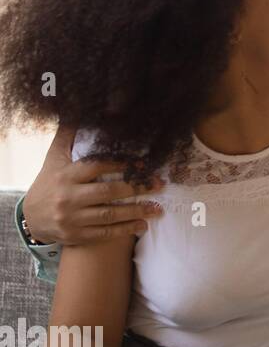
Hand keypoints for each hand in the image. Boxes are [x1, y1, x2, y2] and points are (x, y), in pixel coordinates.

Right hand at [24, 124, 161, 244]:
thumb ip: (67, 136)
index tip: (145, 165)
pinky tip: (142, 225)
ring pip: (109, 215)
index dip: (122, 165)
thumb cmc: (50, 182)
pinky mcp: (76, 236)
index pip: (97, 166)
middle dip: (137, 188)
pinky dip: (125, 230)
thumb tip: (79, 110)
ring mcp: (72, 219)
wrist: (31, 218)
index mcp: (65, 175)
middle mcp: (68, 197)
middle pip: (108, 192)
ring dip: (137, 211)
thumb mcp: (54, 158)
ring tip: (158, 208)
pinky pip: (105, 234)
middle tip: (160, 185)